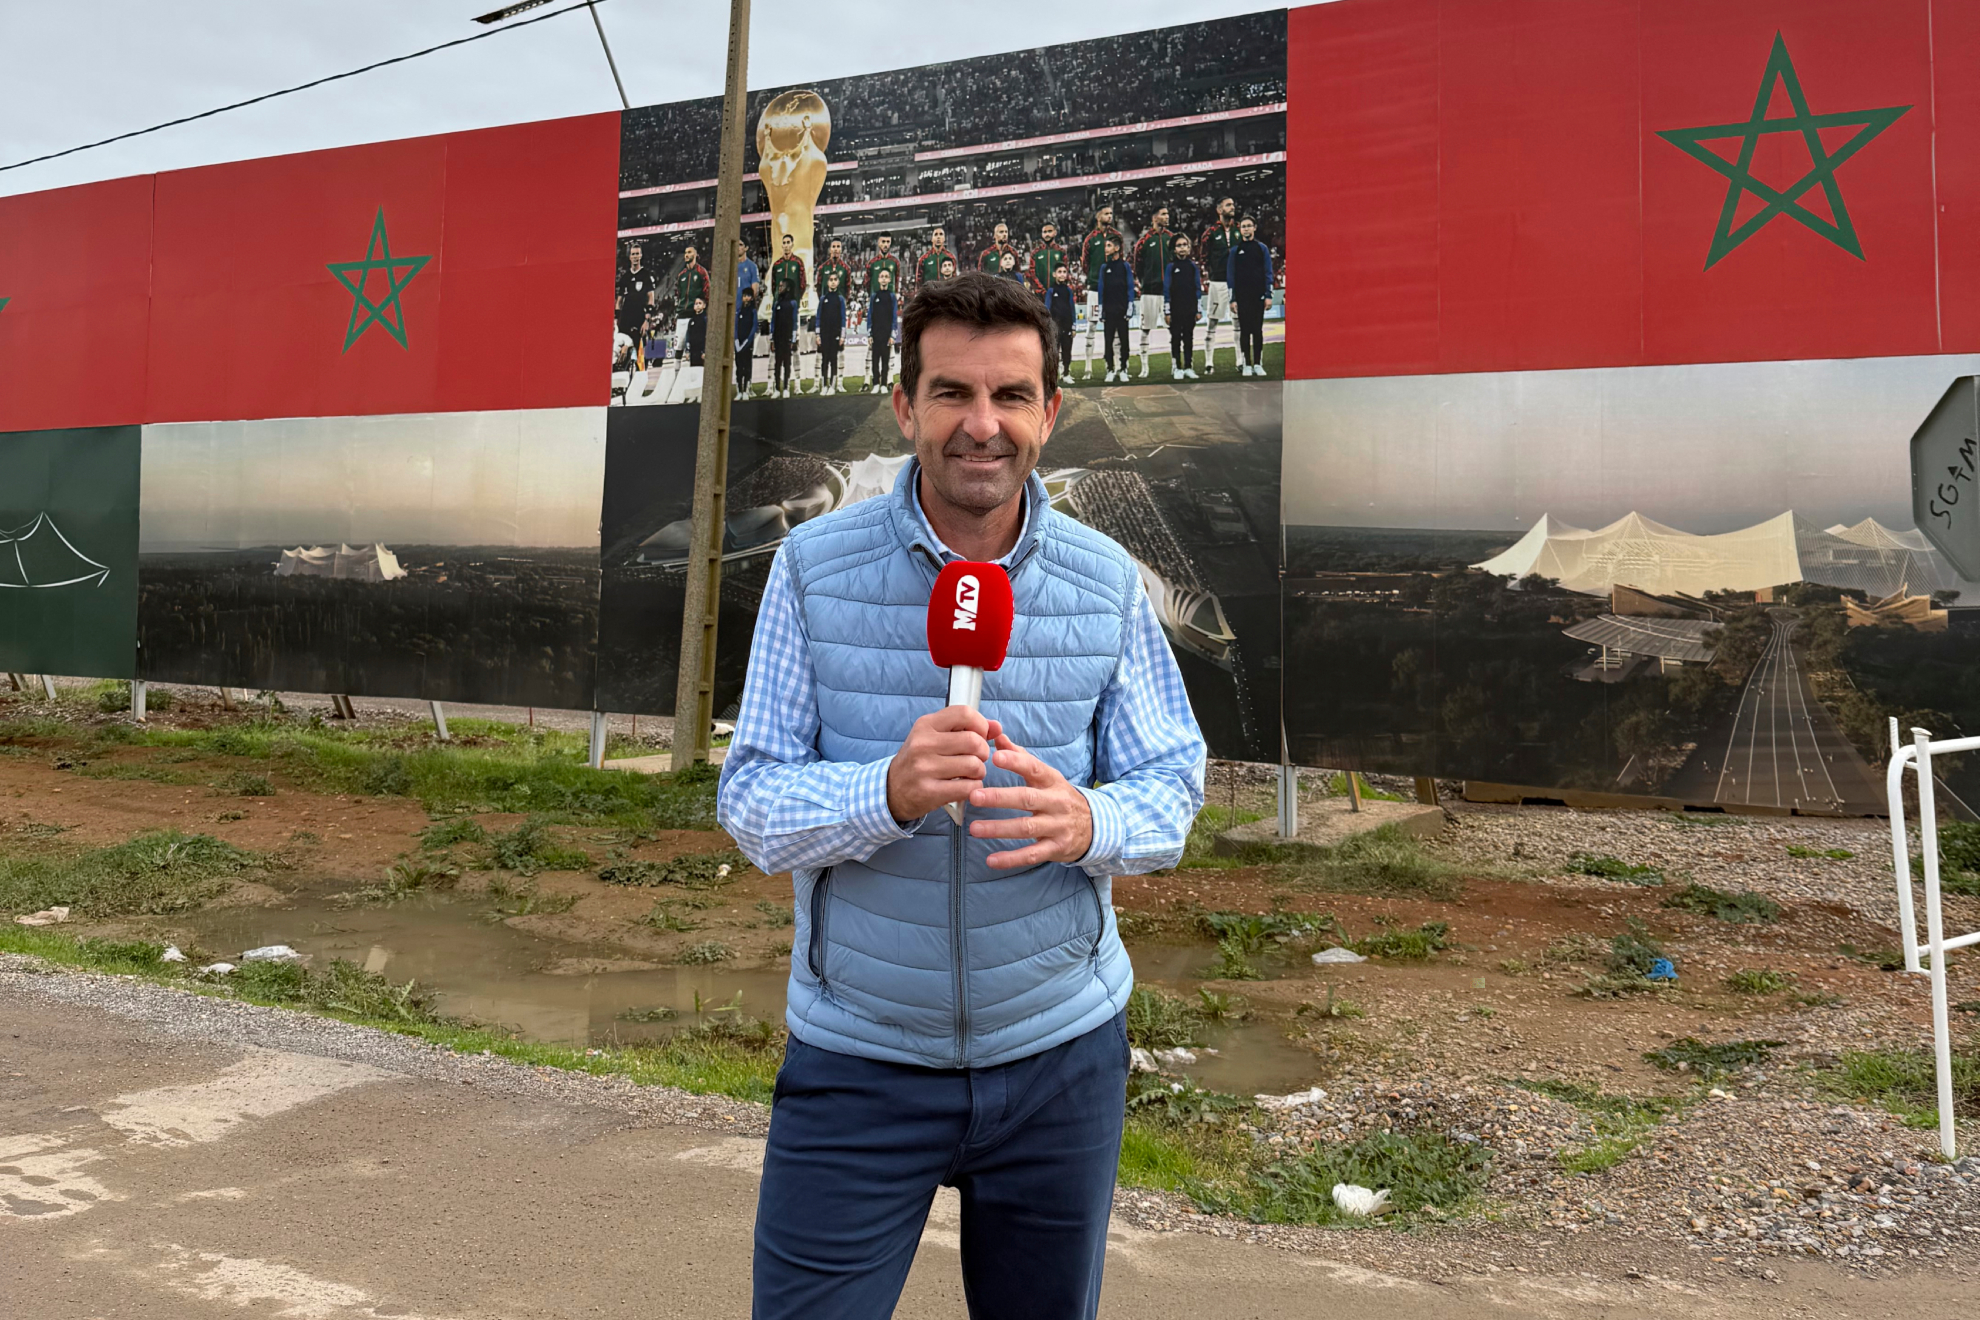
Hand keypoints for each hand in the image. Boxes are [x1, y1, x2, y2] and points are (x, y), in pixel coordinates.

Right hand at [887, 707, 1001, 821]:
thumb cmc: (920, 760)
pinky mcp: (929, 792)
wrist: (892, 789)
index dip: (981, 725)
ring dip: (979, 771)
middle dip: (983, 752)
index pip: (964, 713)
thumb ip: (967, 728)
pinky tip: (965, 786)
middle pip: (973, 741)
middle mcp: (923, 744)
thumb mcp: (935, 737)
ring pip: (973, 765)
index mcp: (925, 725)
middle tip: (976, 758)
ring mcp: (924, 768)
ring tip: (970, 773)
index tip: (980, 736)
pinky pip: (968, 787)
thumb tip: (997, 727)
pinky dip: (973, 787)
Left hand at [966, 735, 1092, 868]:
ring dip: (999, 829)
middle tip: (974, 796)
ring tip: (974, 828)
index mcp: (1052, 781)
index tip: (995, 757)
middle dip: (999, 797)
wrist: (1096, 826)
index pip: (1034, 768)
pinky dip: (1011, 859)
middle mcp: (1056, 803)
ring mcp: (1057, 827)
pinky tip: (991, 860)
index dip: (1016, 762)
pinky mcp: (1056, 848)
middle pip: (1027, 799)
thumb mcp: (1046, 776)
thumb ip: (1021, 756)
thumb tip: (997, 736)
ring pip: (1026, 828)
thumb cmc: (1059, 797)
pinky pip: (1032, 855)